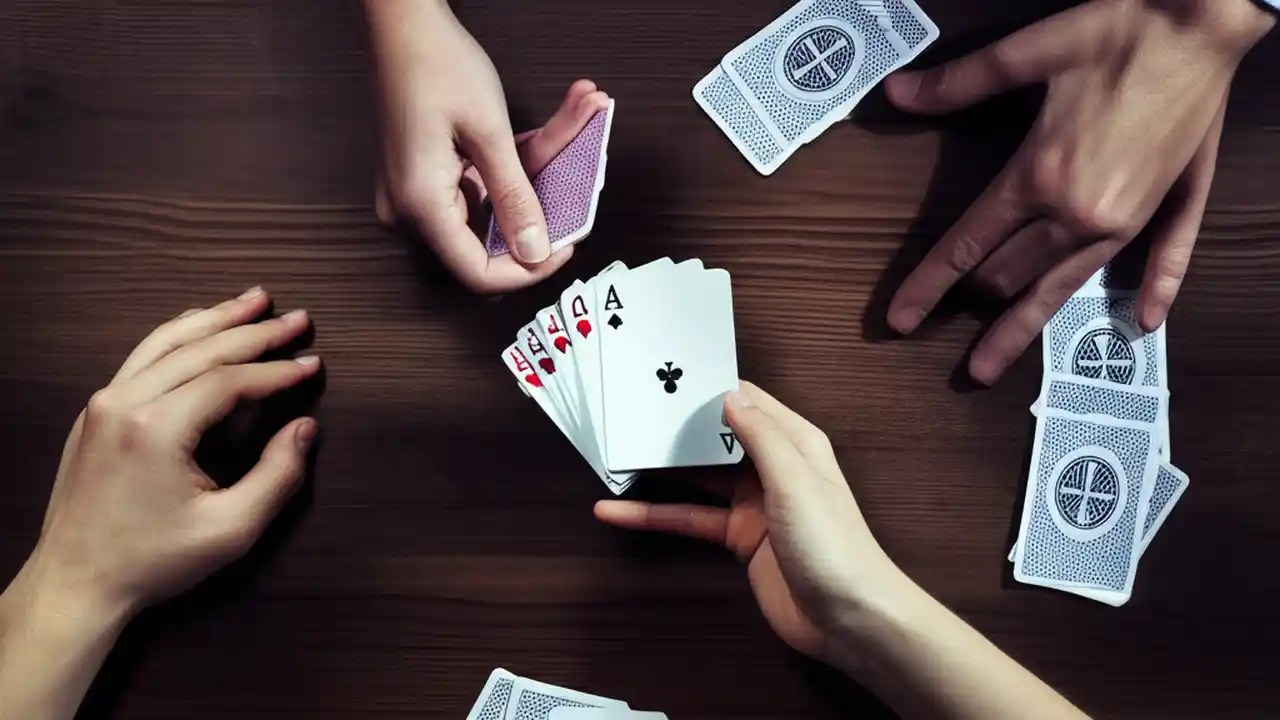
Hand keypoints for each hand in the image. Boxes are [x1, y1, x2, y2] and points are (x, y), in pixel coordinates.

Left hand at [27, 288, 320, 622]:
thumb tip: (304, 428)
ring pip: (166, 342)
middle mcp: (124, 404)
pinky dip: (179, 334)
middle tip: (297, 318)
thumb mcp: (230, 529)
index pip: (228, 380)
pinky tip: (201, 324)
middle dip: (255, 331)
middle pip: (200, 349)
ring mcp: (103, 405)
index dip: (276, 370)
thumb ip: (277, 476)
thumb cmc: (151, 562)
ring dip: (215, 318)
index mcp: (155, 430)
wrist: (75, 583)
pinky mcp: (96, 414)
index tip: (312, 364)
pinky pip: (142, 357)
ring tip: (255, 300)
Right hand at [366, 0, 605, 292]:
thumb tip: (535, 251)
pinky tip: (556, 126)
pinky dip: (520, 162)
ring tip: (580, 117)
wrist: (403, 23)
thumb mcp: (489, 135)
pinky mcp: (431, 175)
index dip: (528, 269)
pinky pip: (484, 184)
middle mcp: (412, 209)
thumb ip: (515, 198)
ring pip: (497, 205)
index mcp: (420, 205)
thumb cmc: (434, 64)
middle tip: (580, 184)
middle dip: (543, 207)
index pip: (478, 272)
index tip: (565, 247)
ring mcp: (420, 192)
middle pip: (492, 236)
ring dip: (540, 171)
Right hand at [595, 382, 903, 660]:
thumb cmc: (835, 546)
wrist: (849, 619)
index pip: (747, 402)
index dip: (709, 389)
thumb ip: (761, 436)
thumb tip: (728, 396)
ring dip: (659, 470)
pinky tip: (619, 513)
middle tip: (630, 412)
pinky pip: (689, 520)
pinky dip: (654, 516)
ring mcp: (754, 505)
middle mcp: (773, 468)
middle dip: (677, 427)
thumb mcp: (795, 480)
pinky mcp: (738, 539)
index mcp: (795, 443)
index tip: (667, 376)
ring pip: (696, 479)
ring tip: (617, 456)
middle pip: (717, 438)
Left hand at [885, 0, 1273, 383]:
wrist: (1207, 19)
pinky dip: (1151, 291)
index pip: (966, 247)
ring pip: (1062, 288)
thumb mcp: (1031, 51)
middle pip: (1009, 274)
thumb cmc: (1121, 31)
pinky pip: (1162, 262)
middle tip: (942, 323)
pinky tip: (1142, 324)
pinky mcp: (1170, 208)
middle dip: (973, 298)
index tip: (899, 321)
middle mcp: (1079, 214)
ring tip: (989, 366)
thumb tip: (897, 93)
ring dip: (1022, 328)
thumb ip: (960, 82)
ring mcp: (1127, 219)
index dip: (928, 285)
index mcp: (1040, 178)